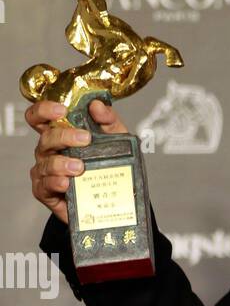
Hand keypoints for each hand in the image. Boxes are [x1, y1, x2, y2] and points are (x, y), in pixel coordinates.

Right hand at [27, 97, 126, 223]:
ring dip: (61, 164)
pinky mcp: (46, 192)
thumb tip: (98, 106)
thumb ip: (108, 120)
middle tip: (85, 139)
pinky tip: (66, 183)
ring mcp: (45, 171)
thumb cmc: (105, 164)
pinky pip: (44, 186)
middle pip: (45, 138)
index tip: (62, 110)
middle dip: (64, 137)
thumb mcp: (114, 139)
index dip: (44, 110)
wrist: (109, 198)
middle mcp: (49, 151)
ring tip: (79, 167)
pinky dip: (55, 183)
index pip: (40, 117)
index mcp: (59, 134)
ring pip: (45, 163)